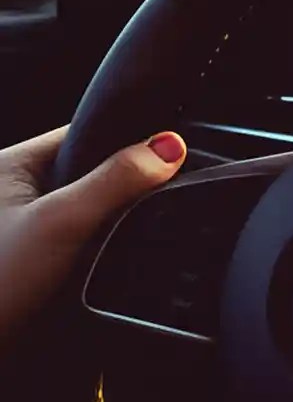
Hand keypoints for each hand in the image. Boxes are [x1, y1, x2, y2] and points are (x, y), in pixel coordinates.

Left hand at [0, 126, 186, 346]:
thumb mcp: (63, 222)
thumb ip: (117, 180)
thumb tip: (168, 147)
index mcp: (12, 165)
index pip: (86, 134)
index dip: (128, 142)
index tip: (167, 157)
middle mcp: (14, 192)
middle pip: (91, 174)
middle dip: (121, 192)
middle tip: (140, 210)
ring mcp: (24, 229)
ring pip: (88, 212)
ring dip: (109, 227)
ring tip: (113, 244)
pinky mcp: (35, 262)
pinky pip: (81, 244)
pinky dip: (96, 253)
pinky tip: (100, 267)